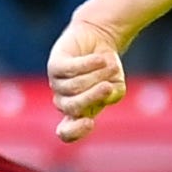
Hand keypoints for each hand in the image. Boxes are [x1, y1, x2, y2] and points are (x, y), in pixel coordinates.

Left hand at [49, 15, 128, 140]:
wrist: (99, 39)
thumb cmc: (107, 68)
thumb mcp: (116, 84)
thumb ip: (114, 94)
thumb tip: (107, 94)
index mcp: (77, 113)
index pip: (66, 132)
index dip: (75, 131)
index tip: (90, 122)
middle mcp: (63, 101)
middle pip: (73, 107)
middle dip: (92, 97)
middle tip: (108, 87)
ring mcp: (57, 84)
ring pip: (74, 86)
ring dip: (97, 76)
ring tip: (109, 64)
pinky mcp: (55, 65)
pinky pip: (70, 69)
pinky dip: (89, 64)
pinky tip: (101, 58)